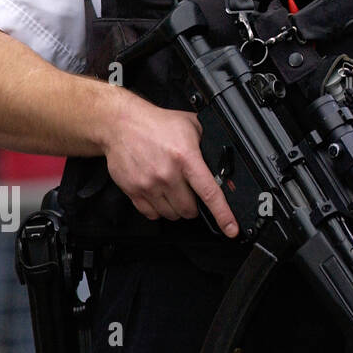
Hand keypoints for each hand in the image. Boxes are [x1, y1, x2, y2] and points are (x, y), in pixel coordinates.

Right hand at [103, 88, 237, 236]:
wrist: (121, 125)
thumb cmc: (157, 124)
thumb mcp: (192, 125)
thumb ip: (209, 143)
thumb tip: (225, 159)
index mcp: (186, 157)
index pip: (209, 192)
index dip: (223, 214)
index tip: (231, 228)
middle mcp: (167, 174)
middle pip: (189, 210)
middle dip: (195, 205)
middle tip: (191, 192)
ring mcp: (148, 185)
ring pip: (171, 214)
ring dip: (177, 208)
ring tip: (174, 190)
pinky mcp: (133, 191)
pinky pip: (151, 215)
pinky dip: (159, 210)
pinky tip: (160, 194)